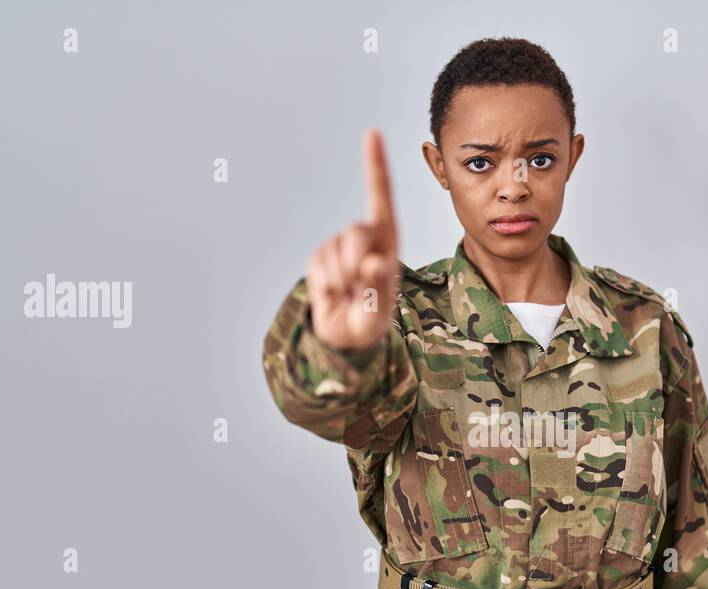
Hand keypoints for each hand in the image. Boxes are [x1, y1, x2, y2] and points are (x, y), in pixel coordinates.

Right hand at [307, 128, 400, 350]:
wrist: (346, 335)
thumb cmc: (371, 319)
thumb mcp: (380, 310)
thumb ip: (379, 288)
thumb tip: (374, 263)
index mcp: (388, 241)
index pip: (381, 197)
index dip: (376, 166)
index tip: (372, 134)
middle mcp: (365, 239)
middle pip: (355, 231)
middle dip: (355, 259)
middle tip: (360, 285)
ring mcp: (340, 247)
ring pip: (334, 250)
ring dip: (342, 279)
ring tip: (350, 295)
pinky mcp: (320, 258)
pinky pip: (318, 264)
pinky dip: (327, 284)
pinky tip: (335, 294)